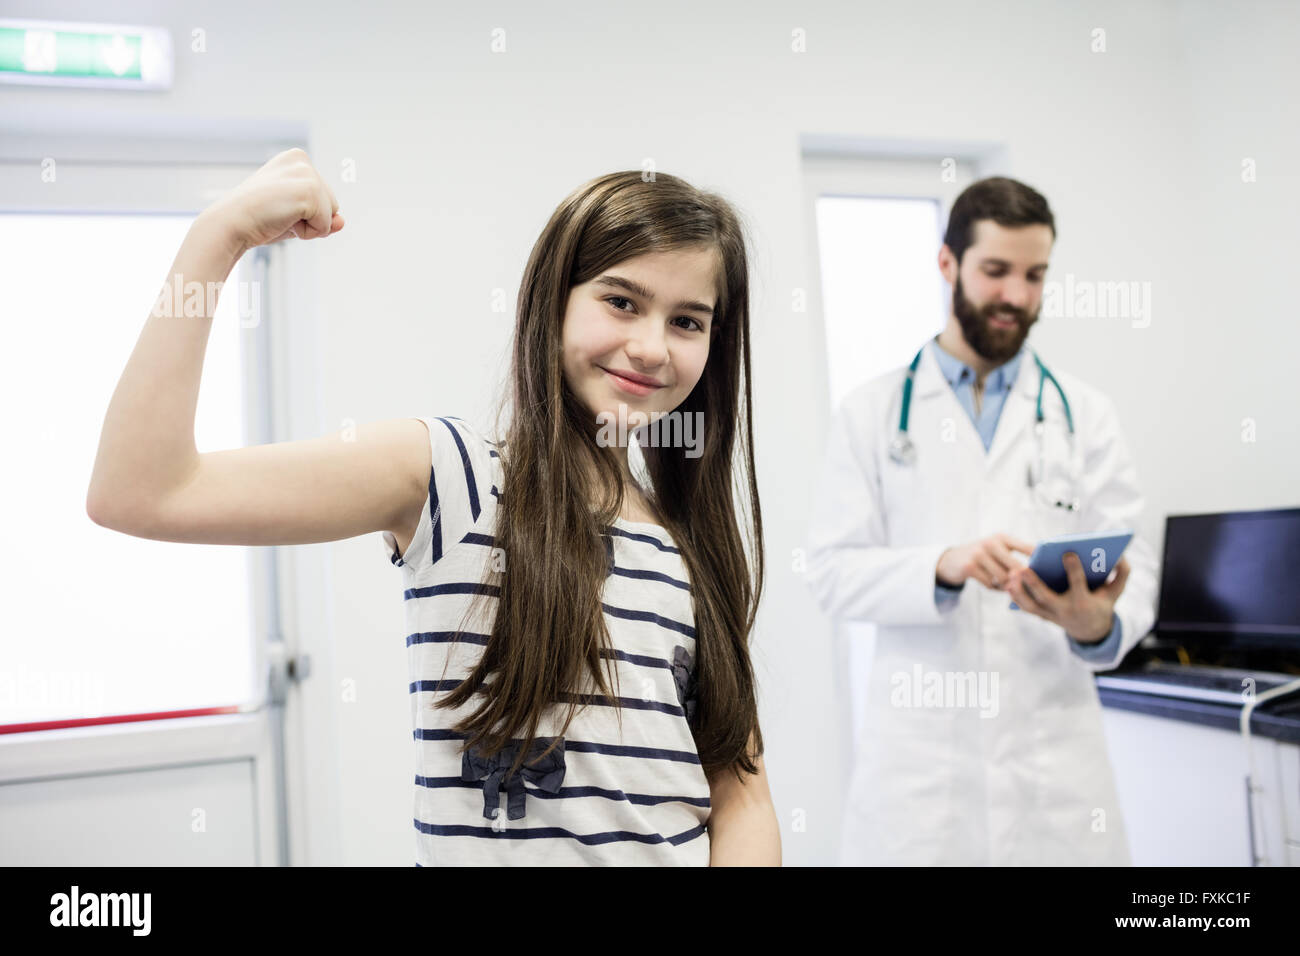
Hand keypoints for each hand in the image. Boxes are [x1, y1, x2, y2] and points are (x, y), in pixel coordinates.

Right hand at [200, 148, 342, 254]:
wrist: (231, 224)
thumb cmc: (258, 220)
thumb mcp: (295, 215)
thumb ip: (323, 217)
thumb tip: (342, 222)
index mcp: (296, 159)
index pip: (323, 196)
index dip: (305, 212)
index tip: (277, 206)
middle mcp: (302, 160)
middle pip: (332, 203)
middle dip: (310, 218)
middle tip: (277, 213)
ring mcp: (307, 174)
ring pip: (331, 215)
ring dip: (309, 226)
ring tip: (279, 216)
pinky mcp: (310, 192)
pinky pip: (325, 226)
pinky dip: (307, 233)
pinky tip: (283, 221)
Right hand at [935, 533, 1033, 589]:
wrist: (952, 560)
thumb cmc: (983, 557)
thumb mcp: (997, 550)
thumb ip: (1013, 558)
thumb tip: (1034, 576)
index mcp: (1002, 538)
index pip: (1027, 547)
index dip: (1040, 559)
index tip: (1050, 570)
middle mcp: (991, 543)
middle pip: (1016, 567)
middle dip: (1022, 579)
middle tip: (1028, 588)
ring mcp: (979, 554)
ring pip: (1003, 578)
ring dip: (1006, 585)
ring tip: (1007, 585)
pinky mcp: (969, 566)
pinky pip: (990, 584)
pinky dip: (994, 587)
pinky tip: (993, 585)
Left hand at [1005, 552, 1130, 641]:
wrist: (1090, 630)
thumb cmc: (1102, 603)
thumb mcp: (1116, 591)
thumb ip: (1122, 573)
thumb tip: (1120, 554)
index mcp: (1083, 601)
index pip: (1078, 585)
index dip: (1074, 569)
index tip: (1068, 552)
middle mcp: (1065, 610)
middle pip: (1047, 598)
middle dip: (1035, 584)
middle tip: (1025, 569)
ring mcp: (1050, 615)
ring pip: (1031, 605)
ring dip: (1019, 592)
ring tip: (1011, 574)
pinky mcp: (1041, 615)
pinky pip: (1025, 607)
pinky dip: (1015, 596)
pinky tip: (1007, 582)